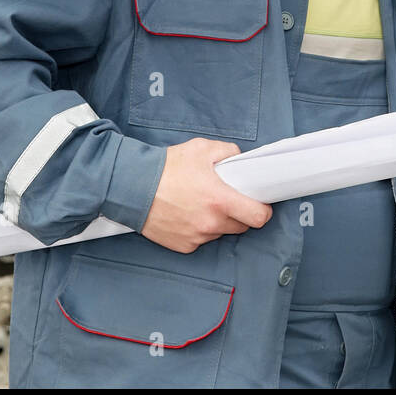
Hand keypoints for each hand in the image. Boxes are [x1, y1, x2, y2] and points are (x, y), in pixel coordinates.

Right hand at [141, 138, 272, 253]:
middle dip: (239, 213)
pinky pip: (201, 239)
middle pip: (241, 226)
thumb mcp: (201, 148)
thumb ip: (228, 152)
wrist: (132, 187)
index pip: (259, 217)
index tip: (260, 204)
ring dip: (218, 221)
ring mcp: (197, 237)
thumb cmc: (166, 167)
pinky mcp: (183, 246)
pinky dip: (199, 229)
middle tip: (226, 198)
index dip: (264, 211)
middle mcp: (211, 223)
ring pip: (220, 232)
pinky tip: (187, 213)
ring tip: (201, 203)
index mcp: (220, 200)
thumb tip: (240, 160)